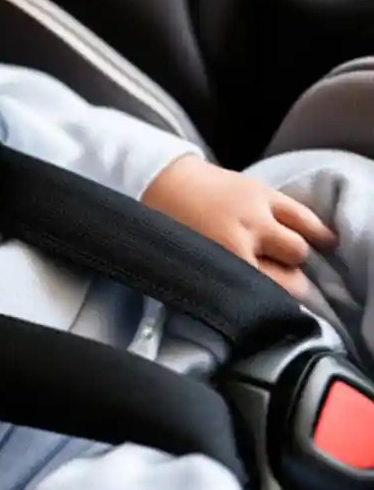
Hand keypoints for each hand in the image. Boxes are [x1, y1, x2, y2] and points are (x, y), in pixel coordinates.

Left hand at [142, 155, 336, 296]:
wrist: (163, 181)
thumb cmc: (168, 230)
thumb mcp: (186, 267)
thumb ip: (217, 286)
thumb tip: (251, 307)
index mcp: (217, 263)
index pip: (266, 295)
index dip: (272, 304)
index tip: (270, 306)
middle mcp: (241, 241)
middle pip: (289, 277)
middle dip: (287, 284)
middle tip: (277, 284)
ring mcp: (256, 215)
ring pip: (298, 248)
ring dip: (296, 259)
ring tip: (292, 264)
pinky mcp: (265, 193)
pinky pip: (303, 216)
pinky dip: (317, 231)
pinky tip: (326, 242)